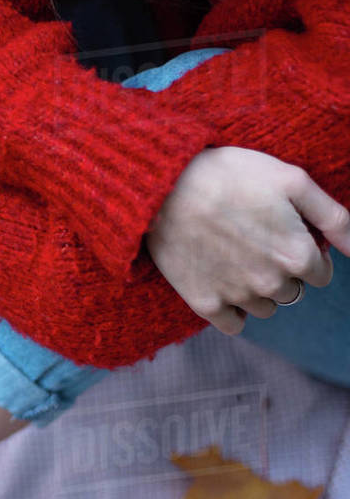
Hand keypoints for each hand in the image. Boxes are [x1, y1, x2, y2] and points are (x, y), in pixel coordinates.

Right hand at [145, 146, 349, 334]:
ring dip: (259, 289)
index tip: (281, 232)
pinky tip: (222, 280)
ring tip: (235, 255)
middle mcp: (272, 283)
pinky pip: (234, 324)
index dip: (305, 251)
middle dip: (282, 270)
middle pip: (293, 291)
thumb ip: (334, 217)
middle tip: (254, 239)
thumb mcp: (292, 180)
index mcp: (298, 255)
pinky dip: (233, 309)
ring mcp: (237, 296)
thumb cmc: (231, 174)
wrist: (165, 187)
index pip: (320, 274)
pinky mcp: (205, 304)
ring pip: (266, 307)